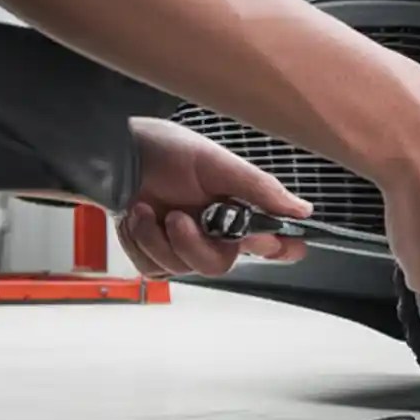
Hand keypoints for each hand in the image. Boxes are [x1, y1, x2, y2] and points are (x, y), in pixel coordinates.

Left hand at [116, 116, 312, 277]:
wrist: (117, 153)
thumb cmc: (167, 150)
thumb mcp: (217, 163)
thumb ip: (260, 189)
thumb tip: (302, 210)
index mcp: (239, 212)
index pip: (275, 242)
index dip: (280, 250)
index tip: (272, 245)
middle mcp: (215, 233)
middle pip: (220, 265)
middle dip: (194, 244)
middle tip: (179, 216)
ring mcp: (183, 246)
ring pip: (183, 268)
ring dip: (158, 238)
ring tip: (147, 208)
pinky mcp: (152, 254)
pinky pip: (153, 268)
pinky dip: (139, 242)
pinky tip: (136, 218)